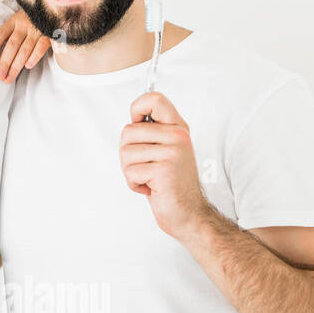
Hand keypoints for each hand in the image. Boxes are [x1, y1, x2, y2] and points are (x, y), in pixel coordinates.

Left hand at [0, 9, 51, 82]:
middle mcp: (24, 25)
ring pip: (25, 49)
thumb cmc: (32, 18)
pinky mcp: (49, 35)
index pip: (2, 33)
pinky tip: (27, 66)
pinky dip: (34, 56)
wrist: (53, 7)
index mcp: (14, 21)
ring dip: (16, 65)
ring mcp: (37, 30)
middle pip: (12, 45)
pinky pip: (41, 47)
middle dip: (4, 62)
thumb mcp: (19, 20)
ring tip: (9, 78)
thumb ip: (10, 33)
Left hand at [119, 92, 213, 239]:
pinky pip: (130, 171)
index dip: (137, 109)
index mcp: (177, 128)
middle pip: (128, 131)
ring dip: (130, 170)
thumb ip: (151, 132)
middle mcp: (178, 136)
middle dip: (127, 153)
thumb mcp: (164, 150)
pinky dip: (134, 184)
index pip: (154, 99)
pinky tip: (151, 187)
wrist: (187, 213)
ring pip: (125, 152)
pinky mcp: (165, 169)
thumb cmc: (169, 182)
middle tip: (145, 166)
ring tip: (149, 177)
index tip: (137, 124)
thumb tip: (132, 117)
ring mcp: (173, 152)